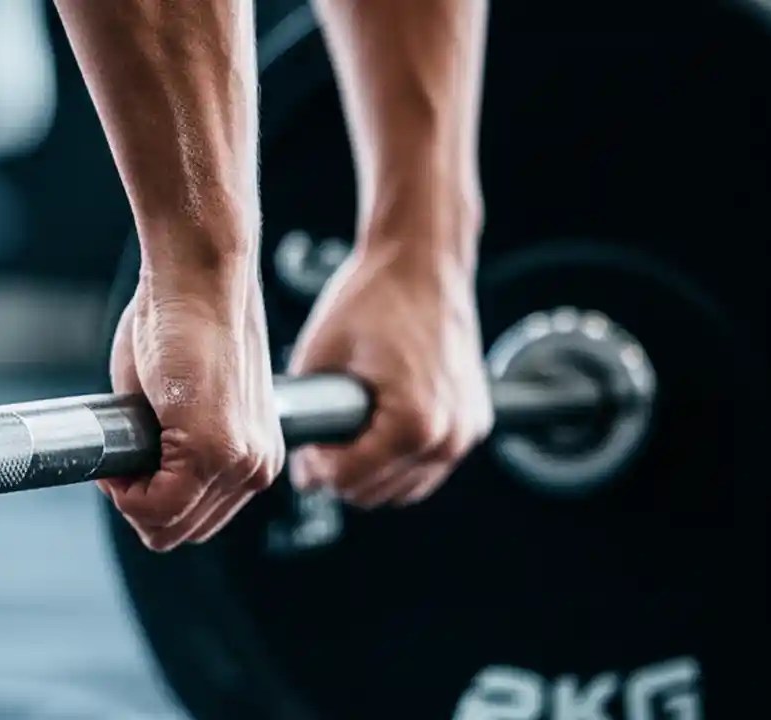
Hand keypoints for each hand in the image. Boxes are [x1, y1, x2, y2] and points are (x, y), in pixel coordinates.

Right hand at [102, 248, 284, 551]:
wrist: (198, 279)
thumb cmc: (183, 323)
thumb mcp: (184, 405)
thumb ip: (173, 449)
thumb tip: (139, 474)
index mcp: (254, 456)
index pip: (193, 520)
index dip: (148, 499)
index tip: (127, 462)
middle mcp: (256, 467)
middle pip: (179, 531)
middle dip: (137, 501)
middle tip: (120, 454)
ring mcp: (239, 462)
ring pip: (166, 525)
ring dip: (130, 493)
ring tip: (123, 443)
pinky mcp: (213, 450)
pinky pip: (155, 507)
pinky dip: (125, 489)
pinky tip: (123, 449)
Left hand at [286, 238, 492, 507]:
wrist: (422, 261)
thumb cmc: (373, 298)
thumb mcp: (320, 356)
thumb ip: (307, 414)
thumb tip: (296, 461)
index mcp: (415, 422)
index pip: (348, 481)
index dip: (315, 467)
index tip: (304, 446)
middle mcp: (450, 435)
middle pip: (375, 493)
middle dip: (341, 471)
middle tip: (320, 438)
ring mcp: (467, 431)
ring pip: (402, 490)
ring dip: (370, 471)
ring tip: (346, 432)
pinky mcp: (475, 422)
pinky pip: (427, 467)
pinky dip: (399, 460)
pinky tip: (375, 430)